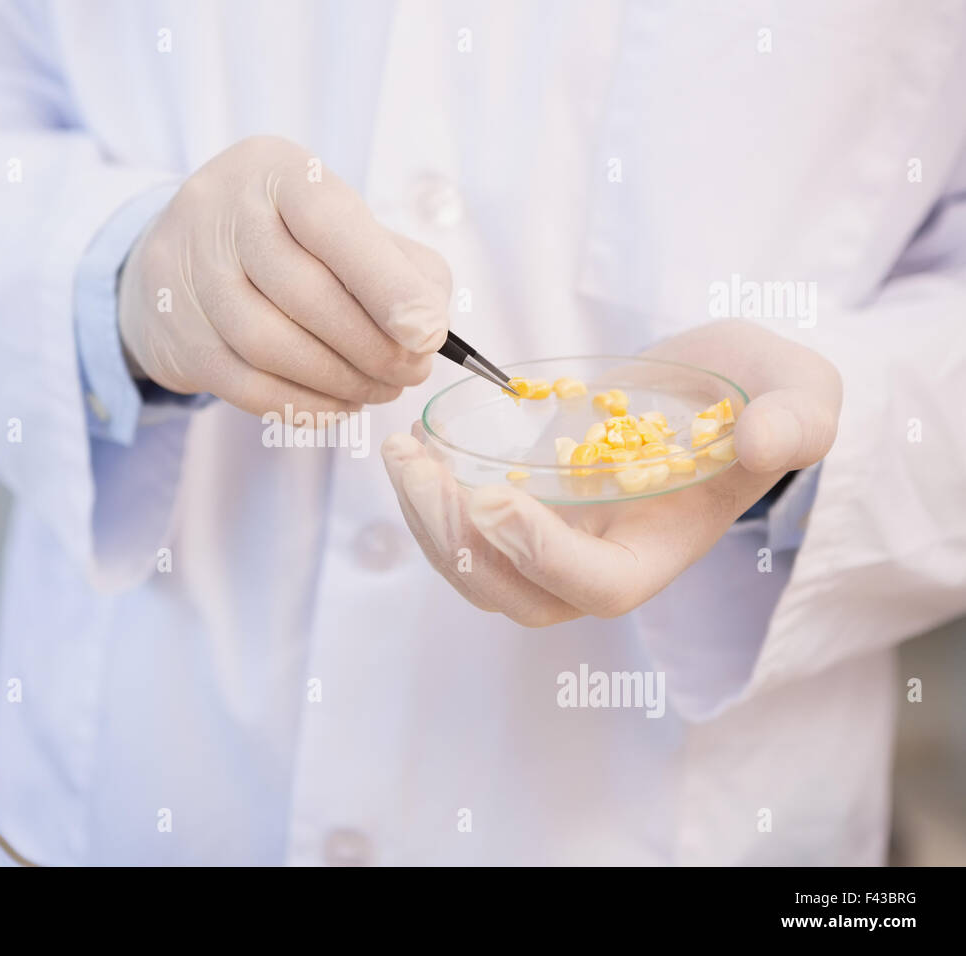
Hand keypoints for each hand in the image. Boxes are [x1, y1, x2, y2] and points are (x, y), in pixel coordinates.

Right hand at [118, 136, 451, 415]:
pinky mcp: (178, 335)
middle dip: (371, 345)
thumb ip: (401, 266)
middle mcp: (220, 212)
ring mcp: (189, 275)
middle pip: (302, 291)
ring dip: (340, 380)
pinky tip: (340, 405)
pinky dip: (303, 405)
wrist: (183, 259)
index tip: (428, 334)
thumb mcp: (344, 225)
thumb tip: (429, 326)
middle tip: (411, 371)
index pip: (330, 221)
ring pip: (269, 345)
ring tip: (381, 389)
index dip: (385, 283)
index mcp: (274, 170)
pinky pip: (246, 386)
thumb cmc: (288, 240)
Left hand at [381, 320, 841, 625]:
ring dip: (426, 523)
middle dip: (459, 545)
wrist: (713, 385)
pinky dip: (425, 499)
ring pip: (476, 571)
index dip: (544, 557)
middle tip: (420, 472)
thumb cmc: (757, 392)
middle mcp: (600, 559)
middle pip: (517, 596)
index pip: (599, 588)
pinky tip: (408, 448)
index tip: (495, 498)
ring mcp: (556, 539)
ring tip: (399, 454)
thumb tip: (762, 442)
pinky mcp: (524, 507)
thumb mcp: (796, 389)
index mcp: (663, 549)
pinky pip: (461, 531)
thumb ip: (799, 416)